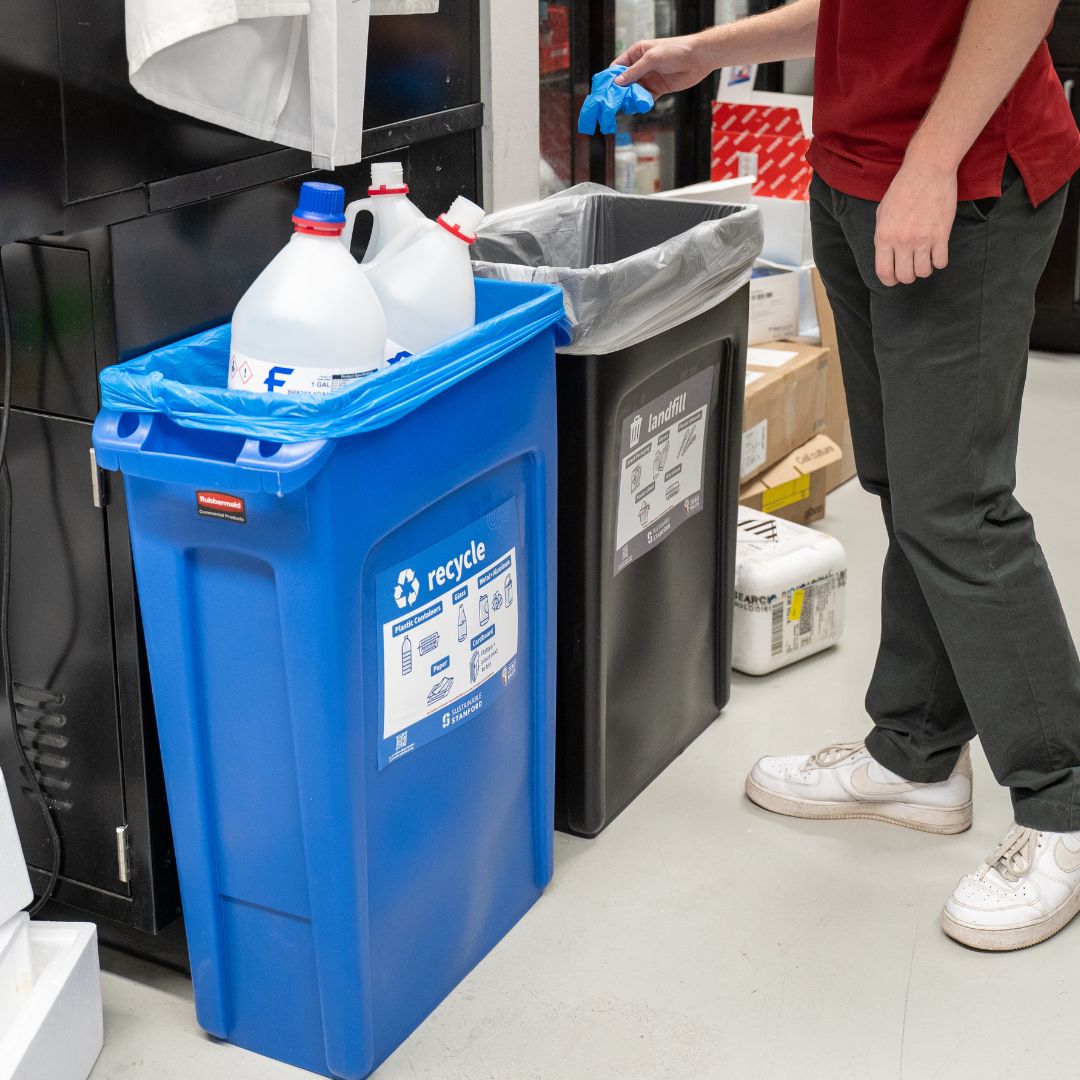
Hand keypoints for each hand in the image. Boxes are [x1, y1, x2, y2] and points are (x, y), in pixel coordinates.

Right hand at [613, 36, 714, 96]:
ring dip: (630, 99)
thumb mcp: (652, 58)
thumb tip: (618, 82)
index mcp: (637, 53)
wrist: (698, 59)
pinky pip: (645, 98)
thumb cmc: (676, 50)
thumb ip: (635, 71)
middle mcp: (641, 66)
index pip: (618, 66)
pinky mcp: (658, 88)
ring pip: (634, 91)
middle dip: (620, 91)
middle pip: (625, 81)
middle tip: (615, 101)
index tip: (606, 89)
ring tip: (628, 105)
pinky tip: (639, 106)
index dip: (611, 77)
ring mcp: (649, 78)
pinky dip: (642, 103)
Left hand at [874, 160, 956, 286]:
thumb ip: (882, 236)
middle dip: (907, 276)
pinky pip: (941, 262)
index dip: (889, 280)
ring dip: (923, 270)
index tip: (894, 279)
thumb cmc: (903, 189)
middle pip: (905, 276)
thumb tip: (885, 255)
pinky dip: (939, 262)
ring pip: (923, 272)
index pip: (884, 272)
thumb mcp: (882, 213)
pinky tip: (937, 253)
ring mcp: (923, 239)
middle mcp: (902, 242)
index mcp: (884, 237)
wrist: (927, 170)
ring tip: (924, 259)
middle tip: (911, 268)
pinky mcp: (942, 235)